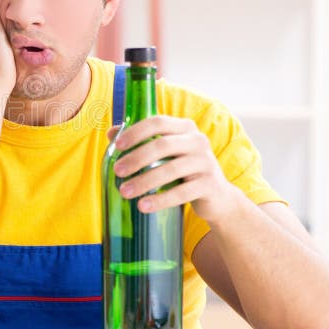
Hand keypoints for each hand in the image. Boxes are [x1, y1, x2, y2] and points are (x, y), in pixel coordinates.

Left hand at [107, 116, 240, 225]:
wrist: (217, 196)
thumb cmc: (184, 170)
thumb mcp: (166, 153)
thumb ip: (141, 140)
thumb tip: (110, 132)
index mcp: (185, 127)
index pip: (157, 122)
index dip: (135, 132)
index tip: (117, 146)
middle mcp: (198, 140)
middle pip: (162, 145)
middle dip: (136, 158)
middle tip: (117, 171)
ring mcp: (206, 162)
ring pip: (170, 170)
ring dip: (144, 181)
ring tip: (124, 192)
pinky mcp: (209, 185)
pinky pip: (181, 193)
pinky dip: (160, 200)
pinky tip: (143, 206)